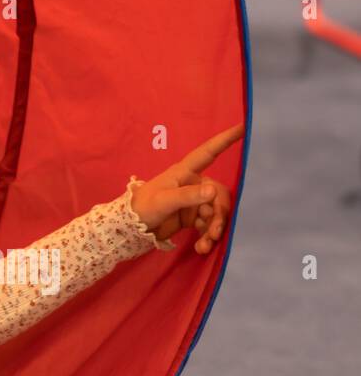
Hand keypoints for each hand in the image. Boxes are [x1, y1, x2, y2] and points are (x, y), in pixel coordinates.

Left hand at [128, 123, 243, 253]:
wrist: (131, 228)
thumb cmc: (143, 207)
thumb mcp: (164, 201)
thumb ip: (188, 196)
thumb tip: (213, 191)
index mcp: (184, 172)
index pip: (208, 152)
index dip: (225, 140)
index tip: (243, 127)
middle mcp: (192, 183)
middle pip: (219, 194)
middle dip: (220, 214)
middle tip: (214, 232)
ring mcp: (194, 201)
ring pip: (216, 212)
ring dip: (215, 228)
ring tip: (206, 243)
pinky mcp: (193, 216)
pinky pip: (209, 224)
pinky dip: (208, 236)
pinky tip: (201, 247)